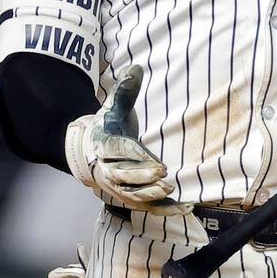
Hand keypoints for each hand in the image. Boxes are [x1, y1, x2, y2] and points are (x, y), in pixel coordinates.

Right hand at [65, 65, 191, 215]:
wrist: (90, 152)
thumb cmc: (109, 127)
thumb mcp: (113, 107)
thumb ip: (125, 90)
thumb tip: (136, 68)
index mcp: (102, 146)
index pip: (116, 152)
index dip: (133, 156)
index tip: (152, 159)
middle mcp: (106, 170)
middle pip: (121, 177)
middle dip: (141, 177)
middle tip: (163, 175)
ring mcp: (117, 187)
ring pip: (131, 195)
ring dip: (150, 195)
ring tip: (169, 189)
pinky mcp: (131, 197)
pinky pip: (146, 207)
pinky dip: (164, 210)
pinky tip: (185, 208)